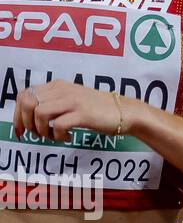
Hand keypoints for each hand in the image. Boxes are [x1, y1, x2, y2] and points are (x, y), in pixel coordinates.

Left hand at [12, 80, 129, 141]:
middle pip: (27, 103)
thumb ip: (52, 102)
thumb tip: (27, 117)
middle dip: (26, 123)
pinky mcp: (82, 113)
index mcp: (58, 85)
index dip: (17, 114)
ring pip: (39, 113)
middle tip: (38, 134)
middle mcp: (63, 90)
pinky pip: (57, 125)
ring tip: (53, 136)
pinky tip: (68, 137)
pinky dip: (57, 135)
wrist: (125, 111)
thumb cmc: (97, 109)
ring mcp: (73, 101)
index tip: (21, 130)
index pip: (24, 95)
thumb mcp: (71, 100)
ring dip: (41, 130)